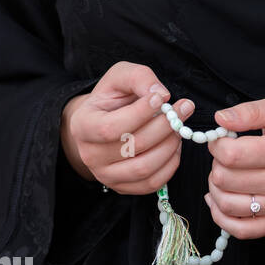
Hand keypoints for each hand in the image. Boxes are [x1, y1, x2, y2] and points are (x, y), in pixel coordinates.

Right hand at [60, 61, 196, 193]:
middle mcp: (90, 155)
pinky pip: (152, 183)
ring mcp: (105, 175)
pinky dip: (170, 164)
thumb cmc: (111, 100)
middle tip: (183, 109)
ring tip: (178, 128)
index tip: (161, 97)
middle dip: (164, 127)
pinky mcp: (122, 187)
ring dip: (170, 146)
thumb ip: (138, 77)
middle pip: (132, 147)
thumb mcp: (119, 77)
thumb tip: (161, 94)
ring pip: (144, 168)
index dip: (140, 113)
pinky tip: (173, 146)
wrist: (100, 124)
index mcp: (82, 126)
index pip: (111, 127)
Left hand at [202, 95, 264, 238]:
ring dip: (215, 188)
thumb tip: (220, 119)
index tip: (221, 141)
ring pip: (226, 204)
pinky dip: (221, 216)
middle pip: (225, 179)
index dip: (217, 145)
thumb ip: (251, 111)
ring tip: (224, 175)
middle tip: (227, 158)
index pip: (231, 155)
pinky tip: (220, 200)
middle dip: (217, 165)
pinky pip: (239, 230)